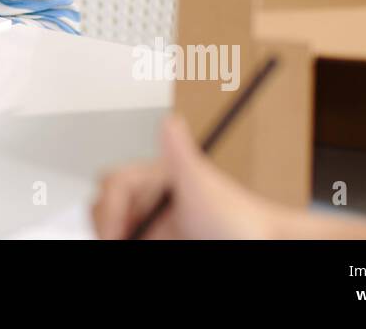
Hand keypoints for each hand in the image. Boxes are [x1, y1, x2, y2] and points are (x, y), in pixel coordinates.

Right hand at [91, 115, 282, 238]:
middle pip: (105, 207)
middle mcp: (150, 201)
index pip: (115, 186)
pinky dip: (122, 238)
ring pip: (113, 228)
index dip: (110, 209)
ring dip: (111, 232)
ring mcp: (151, 225)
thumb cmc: (237, 220)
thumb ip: (181, 154)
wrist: (260, 245)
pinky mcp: (155, 240)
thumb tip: (169, 119)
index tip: (114, 233)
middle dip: (105, 222)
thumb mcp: (203, 185)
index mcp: (155, 180)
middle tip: (115, 239)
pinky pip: (128, 238)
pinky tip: (126, 240)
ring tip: (120, 240)